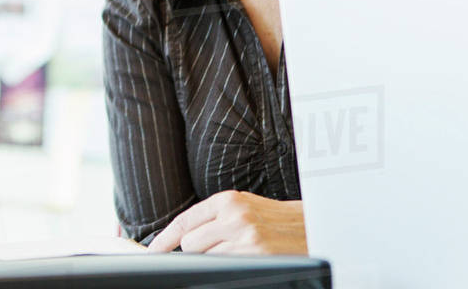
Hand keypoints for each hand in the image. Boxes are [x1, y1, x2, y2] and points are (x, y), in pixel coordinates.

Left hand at [147, 191, 306, 254]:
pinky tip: (246, 258)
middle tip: (219, 248)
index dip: (164, 239)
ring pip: (206, 257)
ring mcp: (245, 236)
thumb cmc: (278, 221)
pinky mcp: (256, 254)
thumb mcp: (244, 209)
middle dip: (198, 251)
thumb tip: (184, 237)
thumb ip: (215, 219)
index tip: (152, 252)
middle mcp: (234, 215)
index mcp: (228, 200)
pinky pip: (225, 266)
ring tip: (240, 251)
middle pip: (190, 243)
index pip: (184, 221)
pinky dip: (230, 266)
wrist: (315, 227)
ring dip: (216, 259)